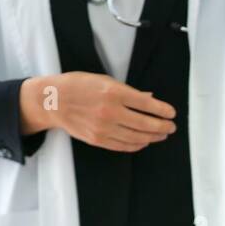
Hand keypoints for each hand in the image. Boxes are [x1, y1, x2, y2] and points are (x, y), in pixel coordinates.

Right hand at [19, 72, 176, 151]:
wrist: (53, 101)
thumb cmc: (78, 86)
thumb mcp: (104, 80)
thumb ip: (128, 91)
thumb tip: (149, 96)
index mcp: (113, 92)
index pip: (146, 103)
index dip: (162, 110)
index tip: (171, 113)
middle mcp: (110, 111)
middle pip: (145, 123)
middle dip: (162, 126)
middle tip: (171, 127)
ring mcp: (104, 128)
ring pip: (136, 137)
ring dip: (152, 137)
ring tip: (161, 135)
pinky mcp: (98, 140)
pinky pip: (123, 145)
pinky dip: (137, 144)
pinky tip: (144, 141)